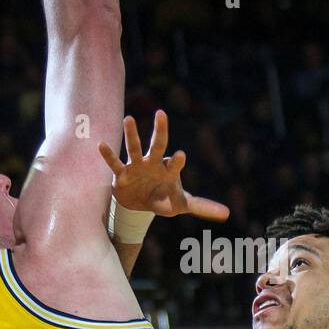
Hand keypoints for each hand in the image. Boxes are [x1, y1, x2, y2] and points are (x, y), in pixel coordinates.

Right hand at [99, 111, 229, 221]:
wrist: (141, 205)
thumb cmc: (163, 200)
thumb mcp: (182, 204)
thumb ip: (202, 206)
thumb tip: (227, 213)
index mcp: (168, 170)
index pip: (175, 163)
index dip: (177, 160)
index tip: (180, 156)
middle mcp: (153, 163)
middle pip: (157, 145)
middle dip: (160, 131)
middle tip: (161, 114)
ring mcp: (136, 166)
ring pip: (134, 148)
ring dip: (131, 135)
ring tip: (129, 118)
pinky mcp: (122, 174)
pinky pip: (114, 163)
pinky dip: (108, 155)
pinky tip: (101, 144)